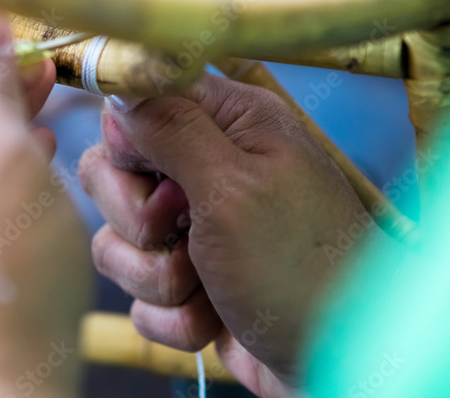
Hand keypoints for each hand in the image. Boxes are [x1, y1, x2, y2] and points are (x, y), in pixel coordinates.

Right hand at [80, 74, 399, 393]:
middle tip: (187, 233)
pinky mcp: (190, 282)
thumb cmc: (302, 269)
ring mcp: (197, 229)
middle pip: (112, 174)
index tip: (157, 175)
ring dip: (158, 278)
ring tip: (209, 288)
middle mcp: (210, 168)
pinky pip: (138, 294)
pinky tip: (214, 320)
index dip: (130, 145)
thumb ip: (172, 129)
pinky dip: (171, 316)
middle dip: (138, 221)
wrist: (337, 364)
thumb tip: (122, 87)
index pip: (138, 105)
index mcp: (231, 124)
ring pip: (118, 240)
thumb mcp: (233, 187)